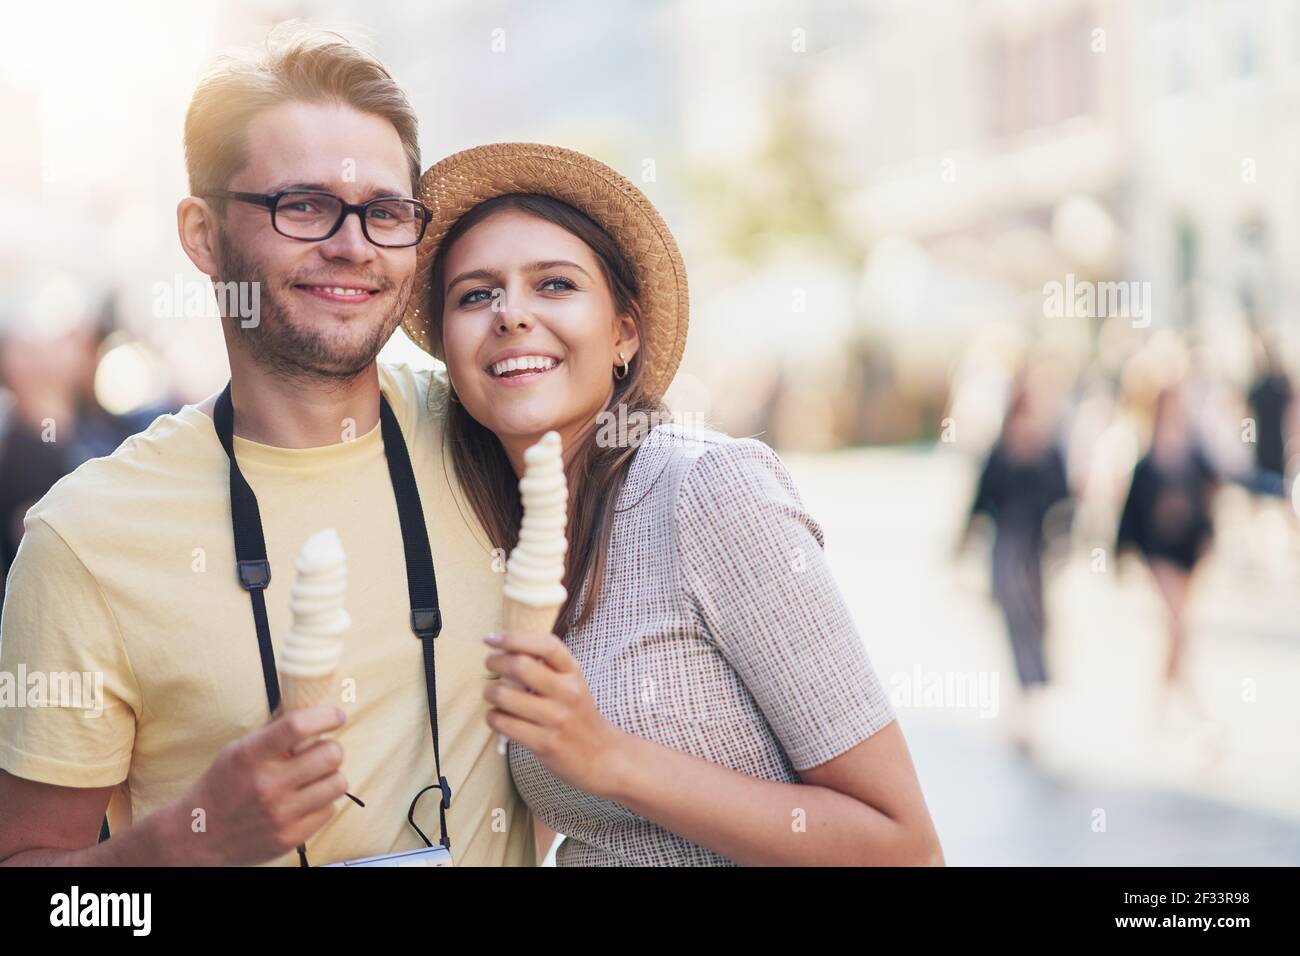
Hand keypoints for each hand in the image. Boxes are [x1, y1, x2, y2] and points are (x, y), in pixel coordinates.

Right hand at [175, 705, 348, 865]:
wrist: (199, 836)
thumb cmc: (224, 785)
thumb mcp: (239, 750)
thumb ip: (274, 728)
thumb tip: (307, 699)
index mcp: (250, 756)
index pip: (296, 726)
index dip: (325, 716)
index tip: (337, 715)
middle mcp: (266, 785)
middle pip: (330, 754)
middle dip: (331, 748)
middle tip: (321, 751)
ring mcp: (280, 814)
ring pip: (338, 782)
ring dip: (330, 776)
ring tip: (313, 778)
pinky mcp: (290, 837)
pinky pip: (330, 809)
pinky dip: (322, 803)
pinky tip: (304, 801)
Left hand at [483, 630, 623, 795]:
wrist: (601, 757)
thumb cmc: (578, 715)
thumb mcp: (573, 683)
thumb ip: (547, 666)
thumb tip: (505, 650)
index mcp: (574, 672)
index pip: (547, 645)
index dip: (515, 637)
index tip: (492, 638)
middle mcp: (567, 692)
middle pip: (520, 666)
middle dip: (495, 662)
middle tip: (490, 664)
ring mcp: (556, 719)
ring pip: (504, 696)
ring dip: (490, 692)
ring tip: (492, 693)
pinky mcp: (544, 743)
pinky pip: (503, 723)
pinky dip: (492, 717)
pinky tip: (498, 716)